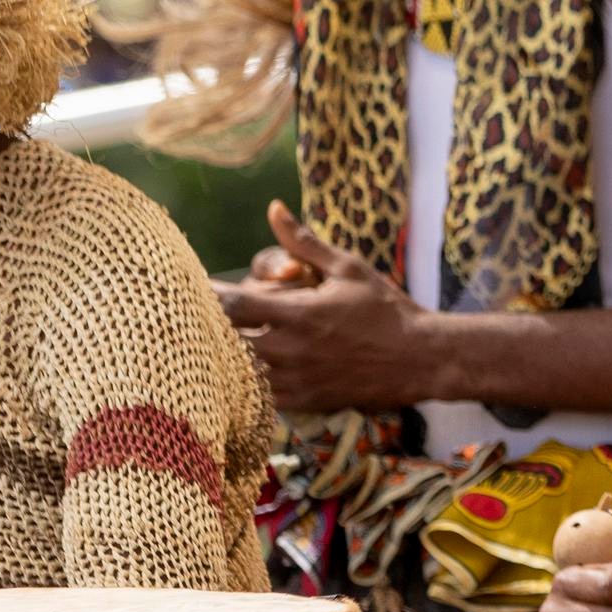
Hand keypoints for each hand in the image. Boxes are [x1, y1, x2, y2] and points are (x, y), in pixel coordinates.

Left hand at [212, 203, 442, 413]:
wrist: (419, 359)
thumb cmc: (385, 308)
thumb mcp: (347, 268)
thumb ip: (303, 243)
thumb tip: (274, 208)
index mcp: (298, 313)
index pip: (234, 305)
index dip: (207, 296)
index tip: (192, 288)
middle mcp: (291, 350)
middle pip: (227, 343)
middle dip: (209, 328)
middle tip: (193, 317)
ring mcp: (296, 381)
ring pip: (238, 374)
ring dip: (224, 357)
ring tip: (209, 345)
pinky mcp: (304, 403)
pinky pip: (258, 399)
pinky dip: (245, 384)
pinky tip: (242, 372)